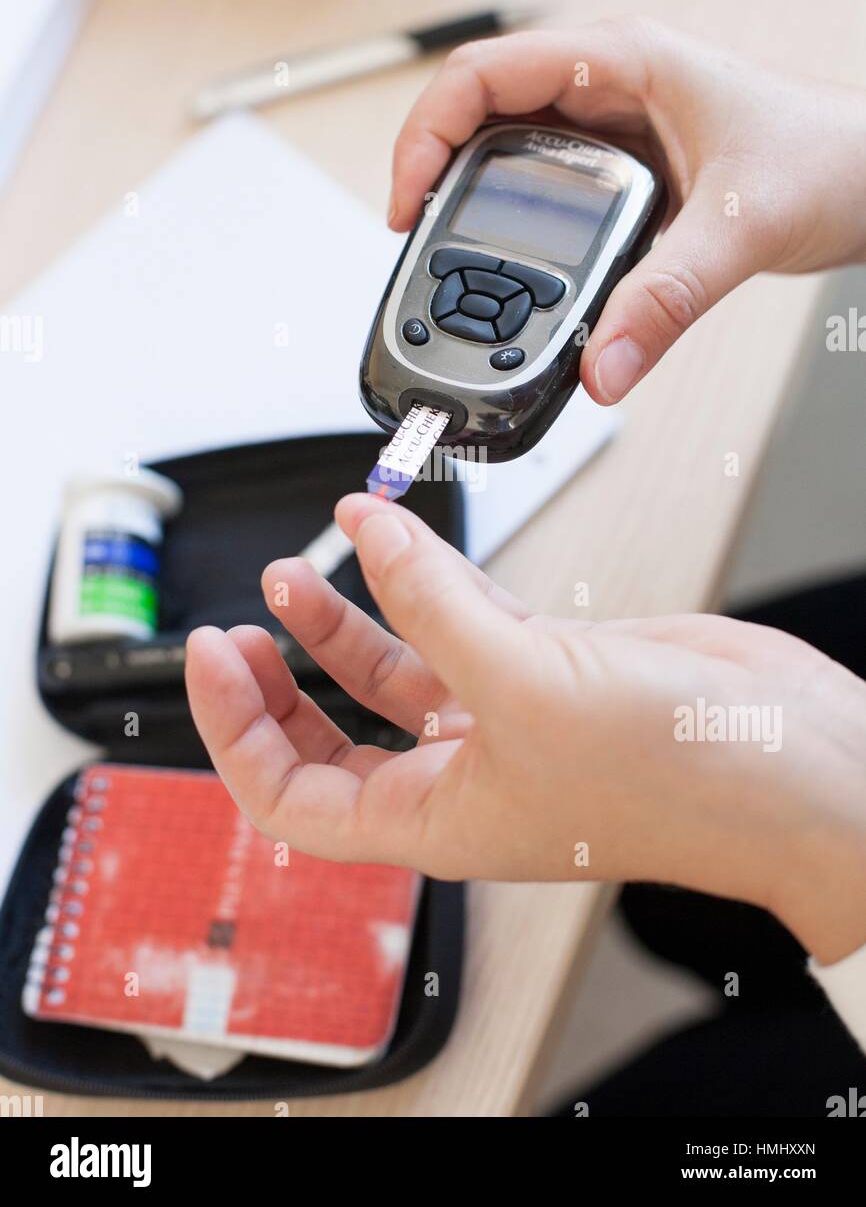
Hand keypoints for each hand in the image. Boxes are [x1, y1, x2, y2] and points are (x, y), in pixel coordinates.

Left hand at [185, 494, 865, 964]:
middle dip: (277, 682)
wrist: (793, 764)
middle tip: (236, 629)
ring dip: (337, 624)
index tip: (210, 660)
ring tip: (294, 570)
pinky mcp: (547, 666)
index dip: (235, 730)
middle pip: (331, 737)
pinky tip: (391, 541)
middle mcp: (460, 774)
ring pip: (391, 672)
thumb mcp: (527, 686)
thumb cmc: (680, 779)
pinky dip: (420, 582)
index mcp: (436, 817)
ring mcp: (503, 718)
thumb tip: (368, 538)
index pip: (291, 795)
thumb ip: (435, 606)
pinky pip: (456, 623)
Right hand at [387, 18, 865, 403]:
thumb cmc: (830, 158)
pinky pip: (542, 189)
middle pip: (478, 114)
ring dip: (471, 202)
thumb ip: (664, 304)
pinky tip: (510, 270)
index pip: (483, 75)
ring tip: (450, 262)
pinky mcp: (623, 170)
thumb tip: (599, 368)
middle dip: (435, 175)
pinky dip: (513, 228)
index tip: (410, 204)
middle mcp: (606, 86)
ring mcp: (611, 127)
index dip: (425, 136)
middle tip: (421, 246)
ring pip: (505, 152)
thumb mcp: (740, 230)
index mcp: (622, 61)